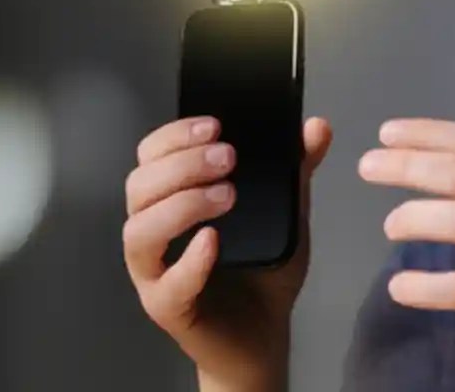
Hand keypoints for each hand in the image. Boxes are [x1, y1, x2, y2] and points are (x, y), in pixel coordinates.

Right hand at [123, 115, 331, 390]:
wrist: (264, 331)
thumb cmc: (264, 266)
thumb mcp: (287, 210)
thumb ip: (296, 169)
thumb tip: (316, 126)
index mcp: (173, 198)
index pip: (151, 156)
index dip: (175, 135)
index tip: (215, 124)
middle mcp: (154, 230)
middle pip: (139, 186)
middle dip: (182, 164)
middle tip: (229, 157)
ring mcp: (155, 271)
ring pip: (139, 231)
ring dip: (181, 205)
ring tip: (228, 196)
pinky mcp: (168, 307)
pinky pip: (166, 282)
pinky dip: (189, 259)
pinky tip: (214, 241)